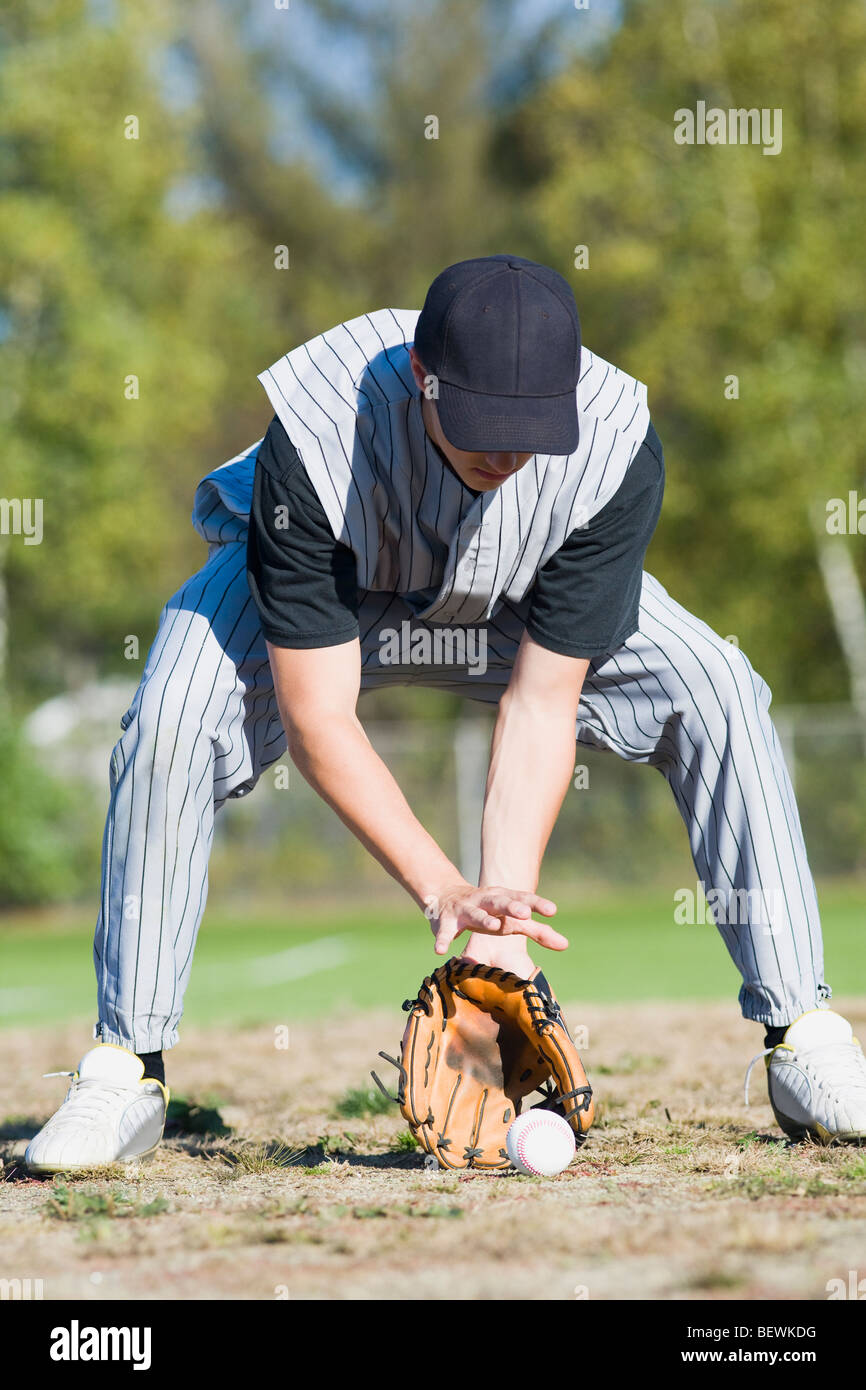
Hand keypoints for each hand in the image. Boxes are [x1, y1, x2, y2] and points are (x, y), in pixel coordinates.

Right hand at [424, 883, 567, 957]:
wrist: (446, 896)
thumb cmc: (489, 912)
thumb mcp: (512, 921)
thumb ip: (538, 931)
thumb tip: (566, 945)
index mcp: (503, 899)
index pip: (522, 899)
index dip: (537, 904)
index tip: (552, 911)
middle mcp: (485, 900)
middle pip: (500, 902)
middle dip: (511, 906)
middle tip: (525, 913)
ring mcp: (465, 909)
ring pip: (474, 913)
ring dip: (483, 918)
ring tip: (493, 926)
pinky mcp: (447, 922)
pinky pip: (444, 932)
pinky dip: (442, 940)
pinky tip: (441, 950)